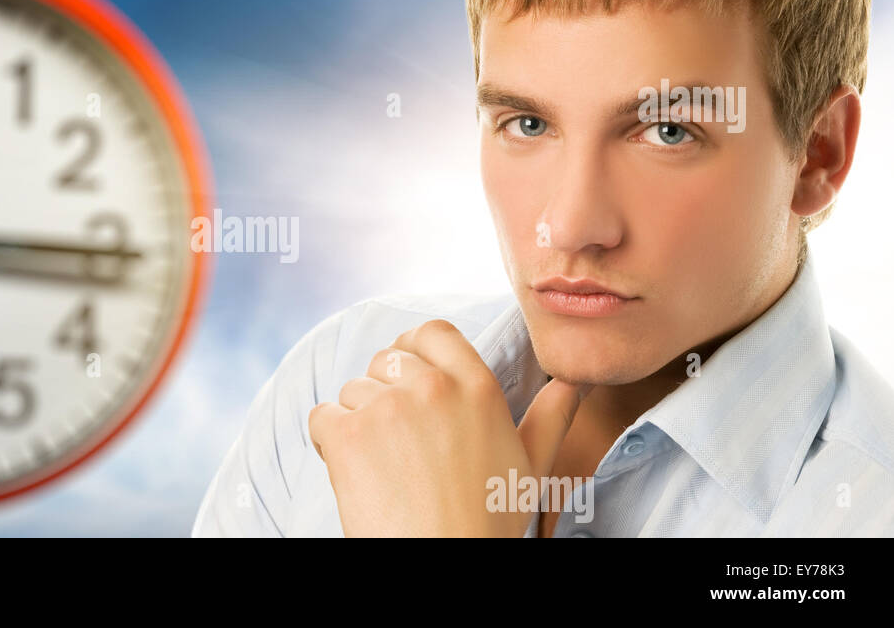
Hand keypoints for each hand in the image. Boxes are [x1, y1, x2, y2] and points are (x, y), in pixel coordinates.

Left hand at [308, 319, 591, 536]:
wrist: (446, 561)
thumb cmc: (487, 523)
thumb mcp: (531, 468)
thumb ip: (549, 417)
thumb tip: (571, 383)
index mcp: (477, 388)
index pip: (433, 333)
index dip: (414, 349)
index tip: (407, 376)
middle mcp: (431, 386)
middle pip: (386, 360)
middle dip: (384, 392)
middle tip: (396, 440)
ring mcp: (386, 407)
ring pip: (353, 390)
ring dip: (358, 419)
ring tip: (381, 464)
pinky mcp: (347, 433)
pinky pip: (322, 416)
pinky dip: (329, 440)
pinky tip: (355, 470)